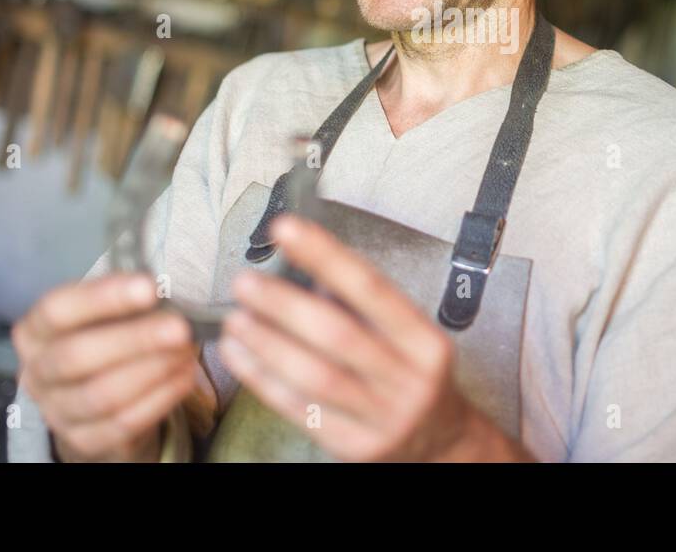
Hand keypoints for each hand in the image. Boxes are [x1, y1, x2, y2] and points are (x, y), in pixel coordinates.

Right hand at [12, 273, 207, 461]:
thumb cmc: (104, 341)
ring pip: (102, 395)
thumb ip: (125, 302)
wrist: (96, 402)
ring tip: (186, 352)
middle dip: (135, 339)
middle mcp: (37, 373)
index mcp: (35, 331)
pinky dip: (160, 398)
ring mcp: (56, 412)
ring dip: (153, 370)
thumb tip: (164, 289)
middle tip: (179, 328)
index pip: (58, 310)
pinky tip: (184, 377)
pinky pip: (123, 423)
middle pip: (77, 355)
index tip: (149, 287)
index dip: (103, 297)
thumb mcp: (104, 316)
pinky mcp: (83, 440)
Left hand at [220, 214, 529, 461]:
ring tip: (235, 319)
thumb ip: (363, 306)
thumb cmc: (413, 375)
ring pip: (315, 376)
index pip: (371, 288)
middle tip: (246, 282)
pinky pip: (301, 410)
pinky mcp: (355, 447)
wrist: (440, 442)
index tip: (286, 229)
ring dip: (267, 344)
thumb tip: (304, 266)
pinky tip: (241, 356)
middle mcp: (409, 380)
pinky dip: (264, 380)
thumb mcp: (409, 337)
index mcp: (426, 342)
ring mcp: (382, 419)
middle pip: (338, 335)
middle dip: (284, 305)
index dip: (325, 256)